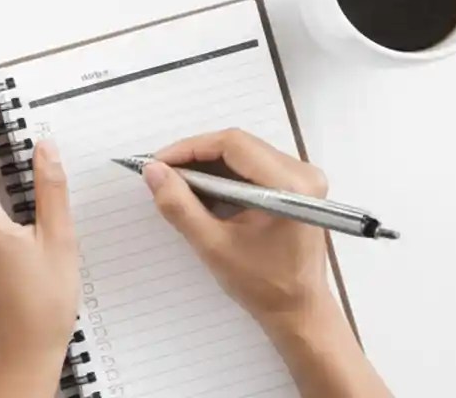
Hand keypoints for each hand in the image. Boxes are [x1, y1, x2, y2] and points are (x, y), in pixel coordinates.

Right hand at [143, 130, 392, 397]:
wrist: (299, 309)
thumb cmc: (260, 284)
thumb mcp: (212, 246)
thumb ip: (179, 205)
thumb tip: (152, 170)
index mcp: (289, 185)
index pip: (232, 144)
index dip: (190, 148)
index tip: (158, 164)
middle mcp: (302, 173)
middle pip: (238, 145)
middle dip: (196, 156)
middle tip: (163, 174)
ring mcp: (302, 178)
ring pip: (243, 153)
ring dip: (207, 165)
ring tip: (178, 183)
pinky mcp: (297, 186)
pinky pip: (252, 166)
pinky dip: (223, 174)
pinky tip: (202, 191)